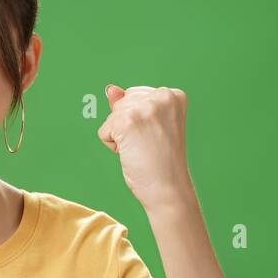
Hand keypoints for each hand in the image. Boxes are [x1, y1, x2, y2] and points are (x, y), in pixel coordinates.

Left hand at [98, 83, 191, 211]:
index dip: (140, 121)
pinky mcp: (126, 121)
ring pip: (113, 116)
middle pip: (123, 103)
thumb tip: (110, 89)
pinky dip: (112, 145)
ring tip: (142, 149)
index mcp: (173, 95)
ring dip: (120, 136)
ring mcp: (144, 108)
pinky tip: (132, 154)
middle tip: (150, 145)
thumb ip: (131, 104)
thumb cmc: (161, 161)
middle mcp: (161, 96)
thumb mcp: (150, 126)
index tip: (158, 137)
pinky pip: (104, 130)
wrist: (168, 189)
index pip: (136, 96)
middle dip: (129, 126)